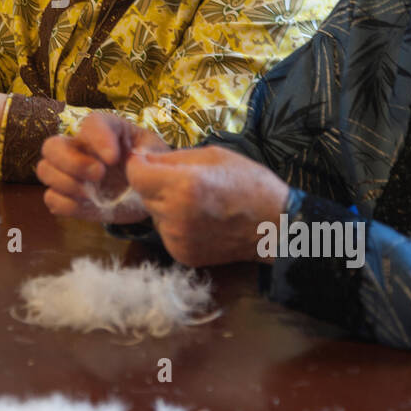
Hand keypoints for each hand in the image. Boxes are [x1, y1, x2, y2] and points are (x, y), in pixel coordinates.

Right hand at [38, 113, 166, 223]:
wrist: (152, 194)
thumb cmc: (151, 165)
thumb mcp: (156, 153)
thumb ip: (147, 153)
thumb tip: (133, 157)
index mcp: (104, 130)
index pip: (90, 123)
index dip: (97, 139)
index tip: (114, 158)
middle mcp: (81, 148)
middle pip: (51, 146)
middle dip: (70, 162)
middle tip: (99, 174)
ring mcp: (72, 174)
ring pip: (44, 170)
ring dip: (65, 183)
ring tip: (91, 193)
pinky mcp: (71, 199)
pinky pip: (51, 199)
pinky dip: (65, 204)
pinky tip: (88, 205)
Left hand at [124, 146, 290, 265]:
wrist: (275, 226)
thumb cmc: (249, 183)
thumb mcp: (212, 155)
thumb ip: (173, 157)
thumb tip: (142, 158)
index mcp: (182, 185)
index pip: (135, 173)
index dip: (139, 164)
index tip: (149, 162)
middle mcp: (174, 215)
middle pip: (143, 193)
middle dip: (155, 184)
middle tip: (183, 181)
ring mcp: (177, 239)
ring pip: (154, 213)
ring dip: (165, 205)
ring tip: (196, 202)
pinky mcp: (182, 255)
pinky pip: (166, 232)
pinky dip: (176, 224)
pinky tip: (200, 220)